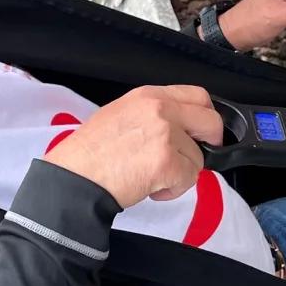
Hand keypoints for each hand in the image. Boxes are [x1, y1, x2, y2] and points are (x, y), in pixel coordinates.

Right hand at [46, 85, 222, 206]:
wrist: (74, 178)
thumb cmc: (89, 154)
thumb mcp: (119, 115)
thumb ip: (152, 115)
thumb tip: (178, 128)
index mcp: (148, 96)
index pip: (197, 96)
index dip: (205, 116)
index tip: (202, 132)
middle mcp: (160, 109)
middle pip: (211, 122)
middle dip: (208, 144)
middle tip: (190, 158)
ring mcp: (166, 134)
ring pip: (198, 158)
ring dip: (180, 173)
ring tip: (151, 177)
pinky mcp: (168, 161)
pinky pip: (189, 179)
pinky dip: (173, 190)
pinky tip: (150, 188)